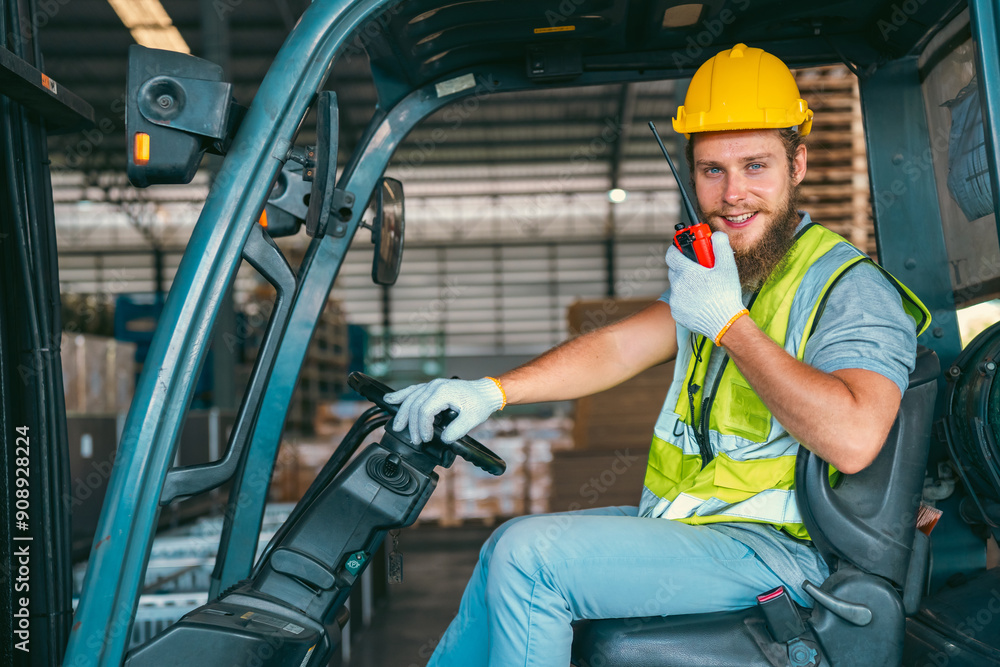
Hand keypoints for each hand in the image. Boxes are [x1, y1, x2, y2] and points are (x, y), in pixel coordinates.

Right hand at [384, 377, 504, 443]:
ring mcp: (432, 385)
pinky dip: (401, 395)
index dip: (422, 427)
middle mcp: (435, 386)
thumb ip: (457, 430)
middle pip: (414, 405)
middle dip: (411, 424)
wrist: (486, 392)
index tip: (426, 439)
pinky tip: (390, 398)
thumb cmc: (479, 403)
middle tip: (414, 440)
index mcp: (443, 392)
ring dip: (402, 412)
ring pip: (410, 397)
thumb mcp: (472, 419)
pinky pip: (413, 390)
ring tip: (397, 426)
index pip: (424, 411)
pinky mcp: (432, 387)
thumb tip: (443, 438)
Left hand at [665, 232, 746, 343]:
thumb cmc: (726, 294)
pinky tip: (699, 300)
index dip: (676, 249)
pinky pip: (678, 301)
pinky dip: (686, 299)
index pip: (671, 254)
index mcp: (686, 271)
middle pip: (674, 270)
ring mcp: (675, 300)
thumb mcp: (727, 266)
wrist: (724, 323)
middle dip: (684, 266)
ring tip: (702, 287)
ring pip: (677, 286)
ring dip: (685, 283)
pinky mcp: (676, 313)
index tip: (681, 248)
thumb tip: (717, 236)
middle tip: (697, 268)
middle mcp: (677, 285)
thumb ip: (721, 247)